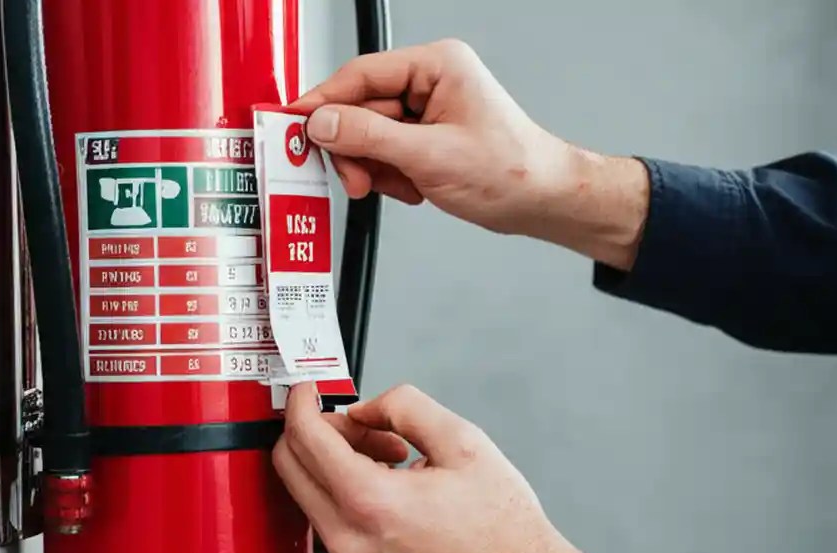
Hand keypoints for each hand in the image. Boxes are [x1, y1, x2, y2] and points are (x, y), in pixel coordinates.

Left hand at [272, 383, 605, 552]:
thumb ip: (405, 407)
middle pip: (291, 466)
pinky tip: (389, 483)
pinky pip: (328, 520)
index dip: (301, 403)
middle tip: (360, 421)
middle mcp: (350, 538)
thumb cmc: (504, 531)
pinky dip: (344, 491)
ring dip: (334, 462)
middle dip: (317, 430)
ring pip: (308, 493)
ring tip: (391, 454)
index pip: (306, 439)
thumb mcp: (463, 442)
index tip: (307, 389)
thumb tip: (366, 407)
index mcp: (371, 503)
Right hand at [292, 40, 647, 269]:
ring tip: (397, 186)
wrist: (542, 202)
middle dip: (355, 149)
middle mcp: (429, 82)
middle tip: (356, 178)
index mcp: (437, 66)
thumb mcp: (430, 155)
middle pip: (360, 108)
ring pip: (368, 135)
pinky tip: (411, 188)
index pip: (361, 75)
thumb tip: (323, 123)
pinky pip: (383, 153)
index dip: (324, 101)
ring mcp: (426, 110)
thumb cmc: (511, 170)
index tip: (293, 123)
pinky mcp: (424, 137)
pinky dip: (388, 176)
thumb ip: (370, 137)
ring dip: (373, 167)